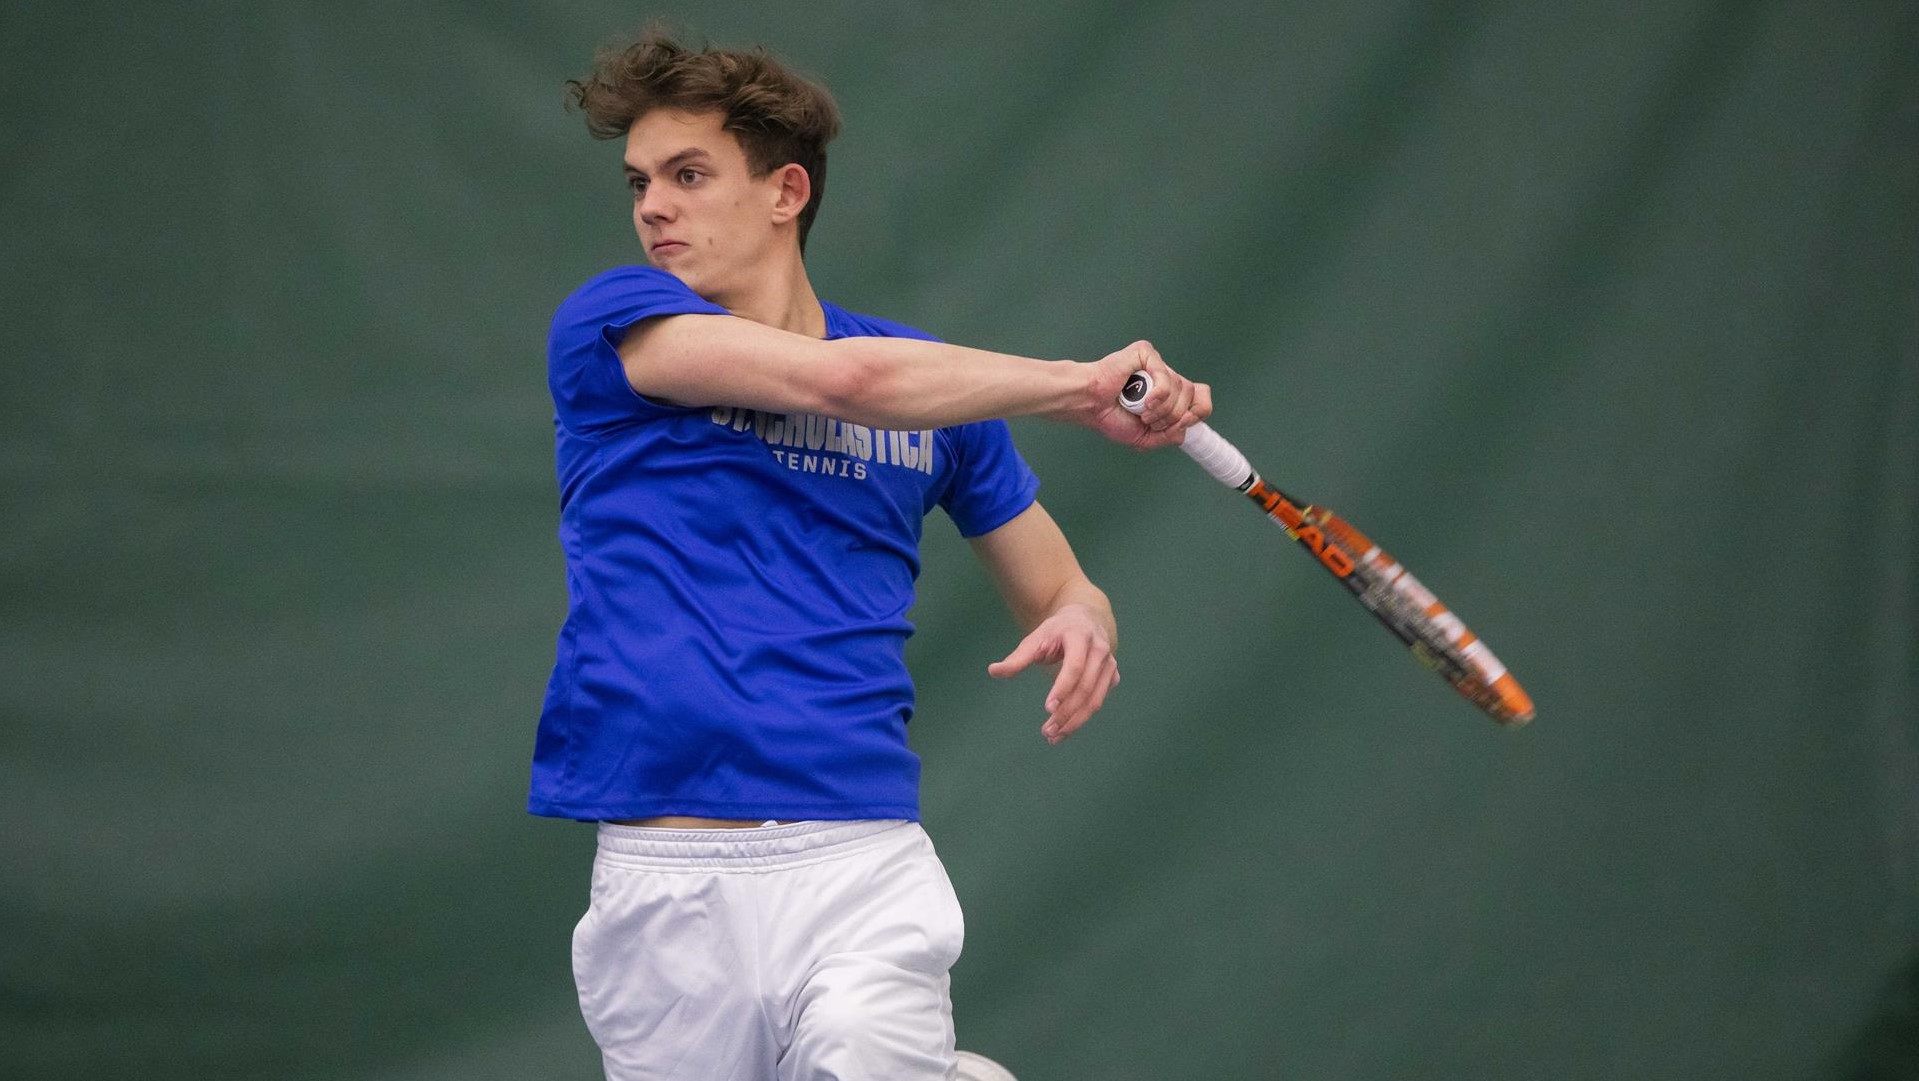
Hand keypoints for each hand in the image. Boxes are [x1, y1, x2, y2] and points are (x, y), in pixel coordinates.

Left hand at [986, 603, 1120, 743]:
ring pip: (1095, 700)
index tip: (1048, 708)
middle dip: (1066, 712)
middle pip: (1085, 688)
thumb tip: (993, 671)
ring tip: (1054, 736)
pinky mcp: (1112, 676)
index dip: (1063, 687)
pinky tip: (1065, 729)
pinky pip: (1098, 701)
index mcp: (1080, 636)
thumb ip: (1017, 658)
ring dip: (1075, 722)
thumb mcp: (1035, 639)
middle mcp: (1100, 650)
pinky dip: (1082, 718)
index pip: (1075, 666)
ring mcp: (1109, 664)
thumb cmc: (1056, 631)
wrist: (1085, 620)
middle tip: (1046, 731)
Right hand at [1080, 340, 1212, 450]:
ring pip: (1180, 388)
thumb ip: (1170, 436)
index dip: (1199, 411)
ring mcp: (1157, 364)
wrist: (1090, 405)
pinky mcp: (1145, 354)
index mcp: (1169, 394)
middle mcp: (1166, 377)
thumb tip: (1186, 425)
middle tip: (1150, 420)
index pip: (1202, 396)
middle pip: (1192, 395)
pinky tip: (1145, 400)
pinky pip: (1166, 376)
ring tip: (1142, 411)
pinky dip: (1158, 394)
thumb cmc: (1111, 417)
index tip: (1184, 422)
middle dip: (1173, 416)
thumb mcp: (1146, 439)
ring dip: (1162, 409)